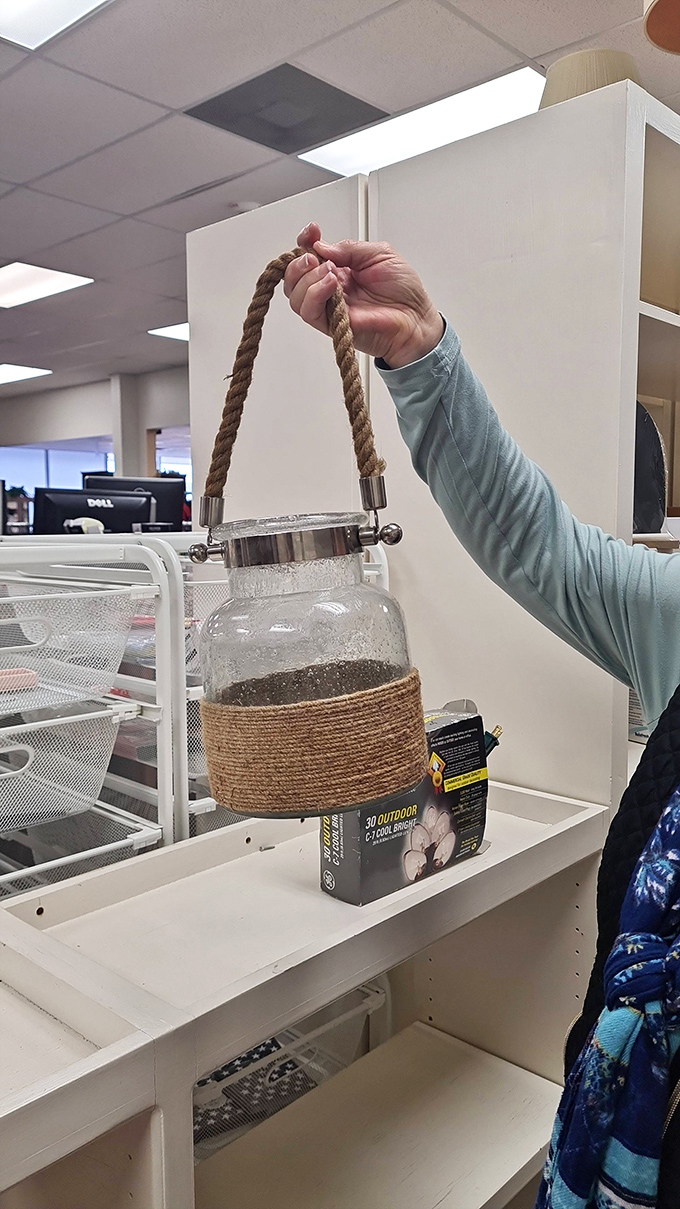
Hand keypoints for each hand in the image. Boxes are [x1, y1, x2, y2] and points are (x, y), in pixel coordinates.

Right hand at [283, 222, 443, 367]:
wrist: (416, 319)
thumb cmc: (404, 290)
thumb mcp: (380, 253)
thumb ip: (349, 248)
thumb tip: (322, 246)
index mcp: (340, 268)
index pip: (310, 254)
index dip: (305, 242)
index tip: (311, 232)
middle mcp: (331, 288)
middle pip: (294, 277)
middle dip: (299, 263)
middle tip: (315, 258)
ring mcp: (330, 307)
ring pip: (296, 296)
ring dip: (306, 279)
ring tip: (329, 272)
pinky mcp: (332, 325)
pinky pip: (309, 312)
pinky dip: (315, 295)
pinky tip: (331, 285)